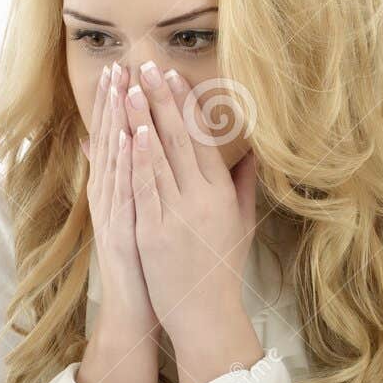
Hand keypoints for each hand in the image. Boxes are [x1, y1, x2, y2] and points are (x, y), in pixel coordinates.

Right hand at [79, 62, 158, 340]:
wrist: (137, 309)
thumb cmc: (145, 264)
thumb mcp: (139, 219)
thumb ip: (132, 186)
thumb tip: (129, 160)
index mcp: (119, 192)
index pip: (118, 139)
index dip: (118, 105)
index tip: (124, 70)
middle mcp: (111, 197)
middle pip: (110, 142)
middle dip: (113, 102)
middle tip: (116, 64)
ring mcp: (114, 212)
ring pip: (113, 158)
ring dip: (115, 120)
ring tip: (118, 86)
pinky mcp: (121, 229)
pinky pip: (122, 189)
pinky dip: (123, 160)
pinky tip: (126, 134)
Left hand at [124, 62, 264, 382]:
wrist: (207, 316)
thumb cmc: (220, 272)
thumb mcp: (240, 224)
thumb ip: (243, 185)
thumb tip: (252, 152)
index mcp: (220, 194)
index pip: (202, 139)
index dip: (186, 105)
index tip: (173, 76)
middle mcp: (201, 199)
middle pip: (180, 139)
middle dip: (162, 99)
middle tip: (148, 66)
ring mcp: (177, 215)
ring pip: (160, 157)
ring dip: (144, 118)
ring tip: (131, 86)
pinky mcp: (154, 233)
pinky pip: (145, 188)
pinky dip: (138, 159)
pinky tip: (130, 133)